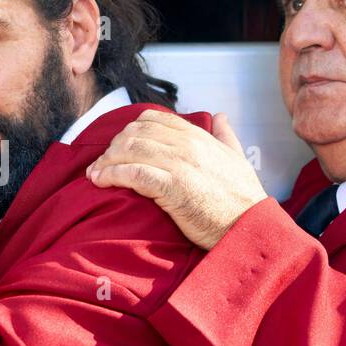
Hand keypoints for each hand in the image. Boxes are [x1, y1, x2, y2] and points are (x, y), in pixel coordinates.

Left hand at [86, 110, 266, 249]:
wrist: (250, 229)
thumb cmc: (243, 200)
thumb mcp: (238, 159)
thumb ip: (226, 136)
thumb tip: (220, 116)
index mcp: (199, 137)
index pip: (154, 119)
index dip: (129, 130)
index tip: (118, 147)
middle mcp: (188, 145)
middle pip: (136, 133)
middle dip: (112, 147)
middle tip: (101, 164)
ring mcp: (180, 165)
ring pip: (130, 150)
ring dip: (106, 162)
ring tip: (95, 175)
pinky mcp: (173, 188)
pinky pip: (133, 173)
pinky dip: (112, 175)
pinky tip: (101, 182)